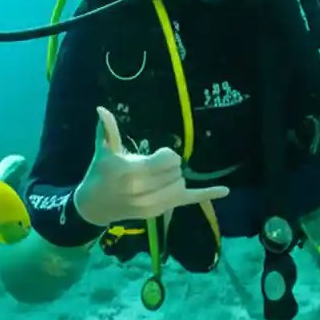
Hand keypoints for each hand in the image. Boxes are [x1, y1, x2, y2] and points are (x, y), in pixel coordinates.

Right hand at [73, 107, 228, 225]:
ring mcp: (154, 203)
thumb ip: (107, 130)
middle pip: (177, 171)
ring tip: (161, 178)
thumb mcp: (104, 151)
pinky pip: (188, 200)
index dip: (167, 155)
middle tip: (156, 168)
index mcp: (133, 172)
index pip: (168, 160)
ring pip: (181, 183)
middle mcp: (144, 190)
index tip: (156, 156)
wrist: (94, 206)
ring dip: (176, 177)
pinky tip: (225, 190)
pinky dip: (207, 193)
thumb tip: (101, 108)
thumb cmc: (100, 174)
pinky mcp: (160, 210)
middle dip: (170, 165)